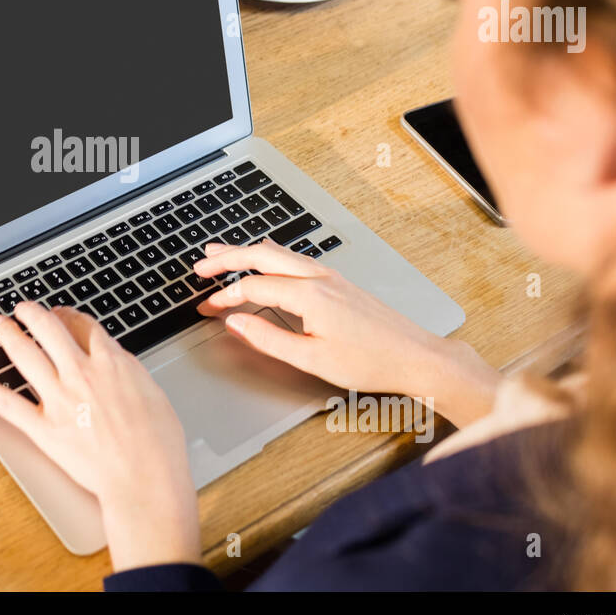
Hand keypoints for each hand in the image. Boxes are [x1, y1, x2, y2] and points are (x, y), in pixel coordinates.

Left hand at [0, 303, 201, 570]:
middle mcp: (81, 373)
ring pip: (26, 355)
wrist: (145, 478)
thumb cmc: (158, 444)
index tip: (62, 314)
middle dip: (33, 314)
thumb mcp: (153, 393)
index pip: (84, 326)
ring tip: (0, 324)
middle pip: (50, 330)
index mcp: (112, 363)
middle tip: (23, 309)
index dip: (69, 315)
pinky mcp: (43, 428)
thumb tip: (117, 365)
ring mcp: (59, 399)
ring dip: (9, 335)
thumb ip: (128, 374)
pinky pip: (6, 401)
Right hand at [194, 240, 498, 424]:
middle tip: (200, 265)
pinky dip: (269, 255)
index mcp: (308, 295)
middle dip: (227, 257)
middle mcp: (318, 277)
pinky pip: (294, 258)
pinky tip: (264, 257)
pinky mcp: (337, 281)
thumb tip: (237, 324)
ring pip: (278, 252)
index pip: (253, 288)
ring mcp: (330, 276)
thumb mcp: (311, 359)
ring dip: (247, 252)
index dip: (225, 297)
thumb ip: (268, 339)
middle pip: (262, 255)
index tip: (207, 308)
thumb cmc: (370, 362)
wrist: (415, 356)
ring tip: (221, 254)